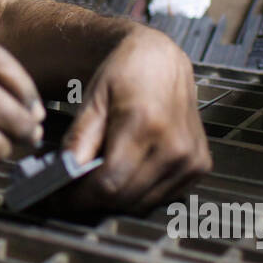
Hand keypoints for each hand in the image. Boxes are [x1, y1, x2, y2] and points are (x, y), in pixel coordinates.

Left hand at [61, 25, 211, 210]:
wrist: (162, 59)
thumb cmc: (127, 73)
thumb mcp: (95, 99)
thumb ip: (81, 138)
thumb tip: (65, 173)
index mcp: (146, 125)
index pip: (109, 183)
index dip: (80, 196)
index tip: (62, 197)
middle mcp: (174, 146)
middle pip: (125, 198)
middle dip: (95, 199)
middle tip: (75, 189)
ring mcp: (191, 159)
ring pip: (143, 203)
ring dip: (118, 198)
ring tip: (101, 178)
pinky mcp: (200, 165)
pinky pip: (162, 197)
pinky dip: (140, 193)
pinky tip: (128, 173)